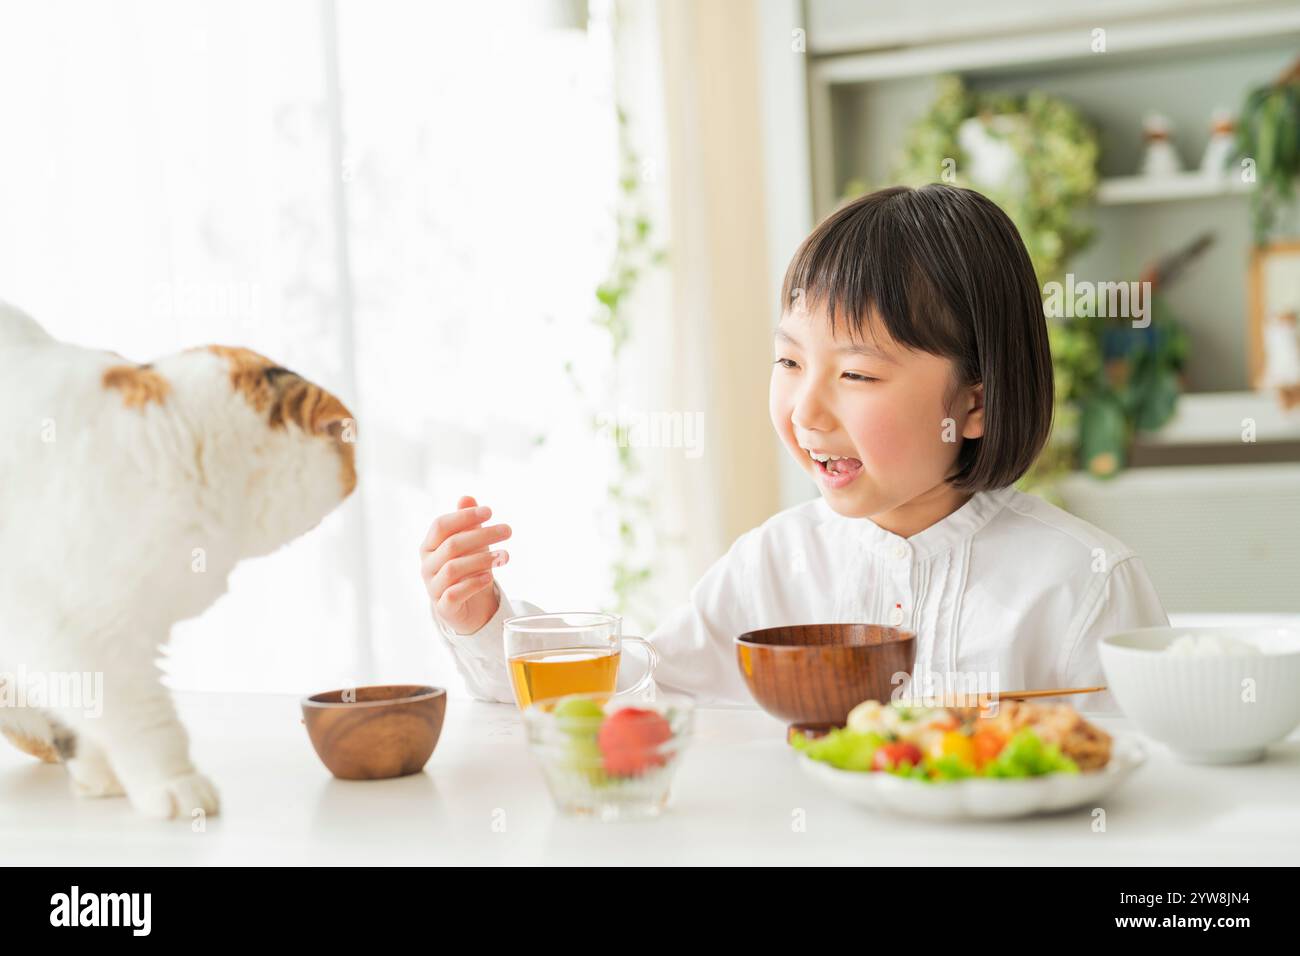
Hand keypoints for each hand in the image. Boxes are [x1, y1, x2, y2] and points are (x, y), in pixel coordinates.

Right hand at [420, 495, 511, 634]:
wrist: (467, 605)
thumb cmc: (467, 567)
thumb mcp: (470, 543)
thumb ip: (466, 522)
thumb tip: (467, 498)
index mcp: (429, 545)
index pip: (441, 525)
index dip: (464, 516)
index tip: (490, 512)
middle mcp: (427, 565)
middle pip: (452, 545)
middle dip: (482, 535)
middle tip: (508, 530)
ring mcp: (433, 587)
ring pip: (453, 568)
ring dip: (482, 560)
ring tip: (505, 555)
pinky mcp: (444, 607)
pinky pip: (453, 594)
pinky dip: (472, 584)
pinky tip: (489, 577)